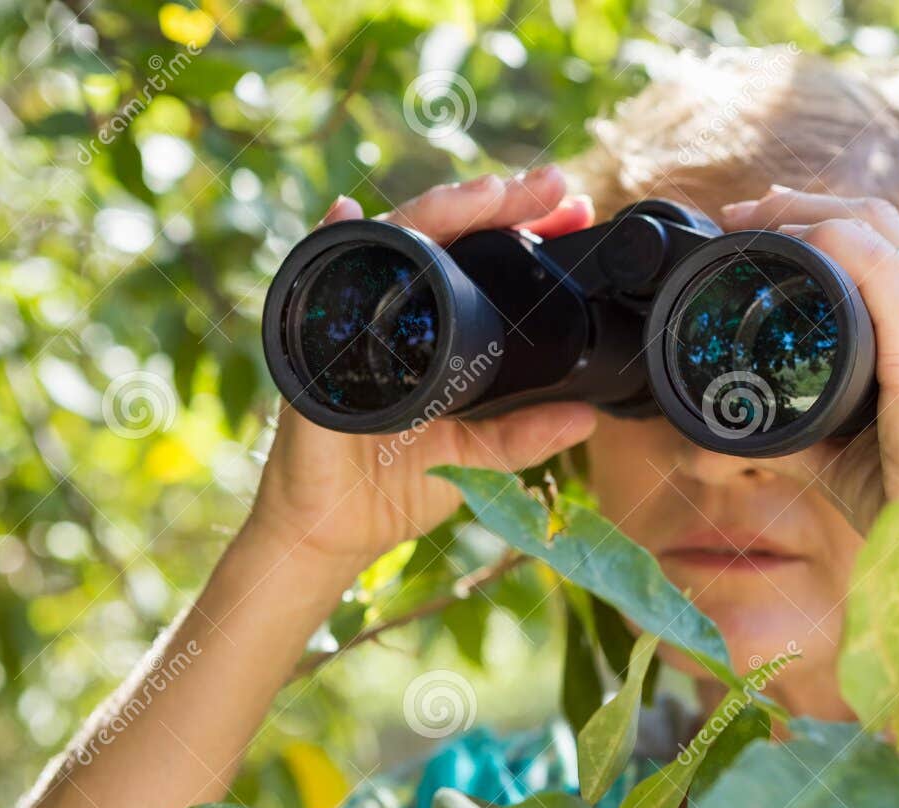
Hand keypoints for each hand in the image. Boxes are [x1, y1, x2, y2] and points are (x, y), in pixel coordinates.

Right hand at [248, 166, 598, 566]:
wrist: (336, 532)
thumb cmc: (395, 488)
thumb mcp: (476, 458)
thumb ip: (525, 436)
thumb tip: (586, 416)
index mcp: (429, 324)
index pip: (477, 257)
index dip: (521, 227)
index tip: (574, 210)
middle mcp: (387, 309)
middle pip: (438, 233)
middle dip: (495, 201)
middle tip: (552, 185)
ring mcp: (348, 320)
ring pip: (387, 242)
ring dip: (435, 211)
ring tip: (487, 194)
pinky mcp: (312, 347)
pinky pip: (319, 287)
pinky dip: (330, 244)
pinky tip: (347, 213)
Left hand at [718, 188, 898, 581]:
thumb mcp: (848, 451)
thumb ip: (804, 421)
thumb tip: (744, 415)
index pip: (888, 245)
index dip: (822, 223)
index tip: (761, 230)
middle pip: (880, 220)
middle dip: (804, 204)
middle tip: (741, 215)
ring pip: (875, 226)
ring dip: (804, 212)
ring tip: (747, 220)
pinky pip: (876, 262)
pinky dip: (823, 242)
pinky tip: (783, 246)